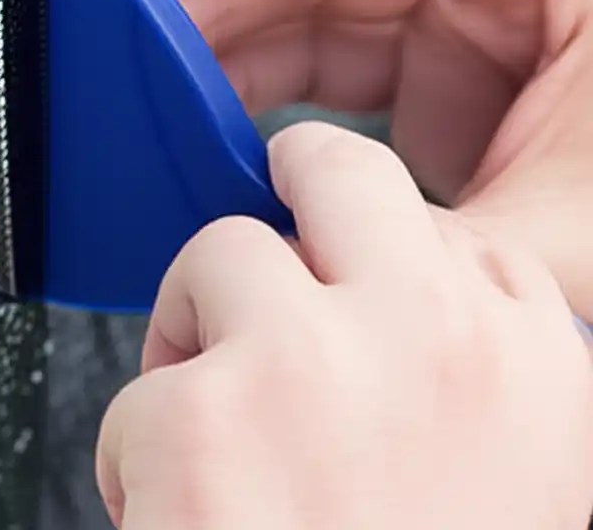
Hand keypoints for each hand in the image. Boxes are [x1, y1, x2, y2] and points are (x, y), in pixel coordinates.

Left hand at [96, 122, 592, 528]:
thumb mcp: (523, 489)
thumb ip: (473, 398)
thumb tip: (393, 337)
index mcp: (533, 365)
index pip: (451, 238)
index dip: (379, 253)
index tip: (347, 274)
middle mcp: (430, 335)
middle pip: (337, 176)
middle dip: (287, 198)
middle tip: (255, 252)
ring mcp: (307, 360)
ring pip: (214, 255)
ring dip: (195, 336)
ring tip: (212, 444)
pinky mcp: (195, 418)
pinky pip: (137, 393)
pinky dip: (140, 458)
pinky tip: (183, 527)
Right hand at [125, 0, 592, 318]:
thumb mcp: (554, 247)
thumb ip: (411, 242)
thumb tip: (297, 256)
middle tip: (133, 20)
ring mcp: (478, 44)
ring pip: (324, 19)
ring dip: (233, 50)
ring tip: (157, 81)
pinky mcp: (449, 97)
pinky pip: (335, 79)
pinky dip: (269, 102)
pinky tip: (219, 133)